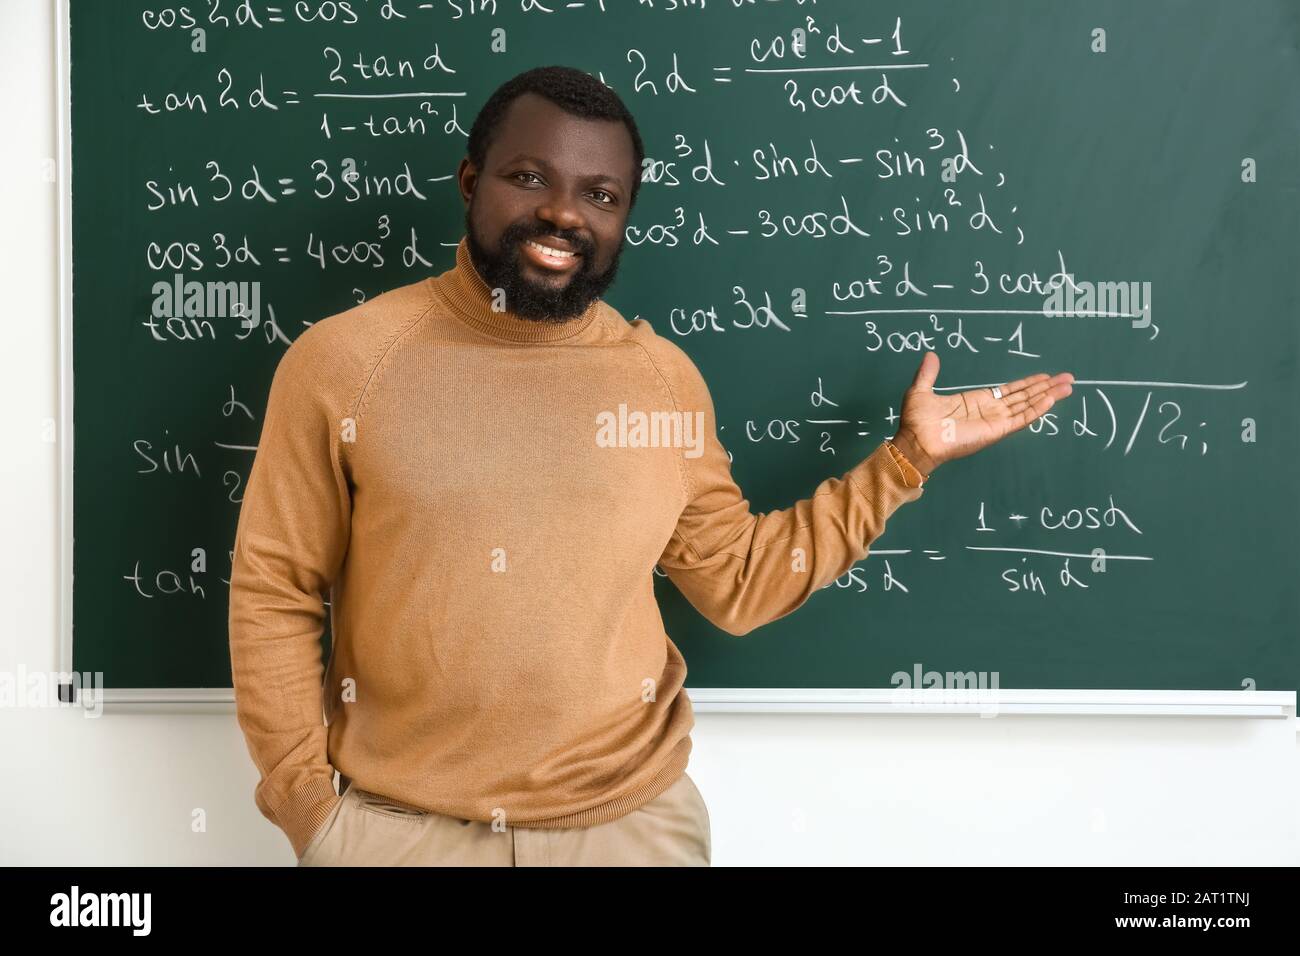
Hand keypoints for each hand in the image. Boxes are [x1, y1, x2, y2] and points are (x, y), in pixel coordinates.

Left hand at [890, 352, 1073, 473]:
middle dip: (1046, 387)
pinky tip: (1051, 400)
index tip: (1045, 376)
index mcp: (976, 401)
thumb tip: (931, 355)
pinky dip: (1037, 409)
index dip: (1027, 383)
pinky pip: (1021, 418)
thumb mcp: (921, 390)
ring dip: (1048, 396)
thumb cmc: (916, 421)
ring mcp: (995, 421)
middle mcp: (989, 411)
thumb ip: (929, 373)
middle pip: (1025, 396)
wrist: (915, 442)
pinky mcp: (996, 430)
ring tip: (1068, 386)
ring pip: (1027, 405)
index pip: (1009, 390)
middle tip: (1068, 378)